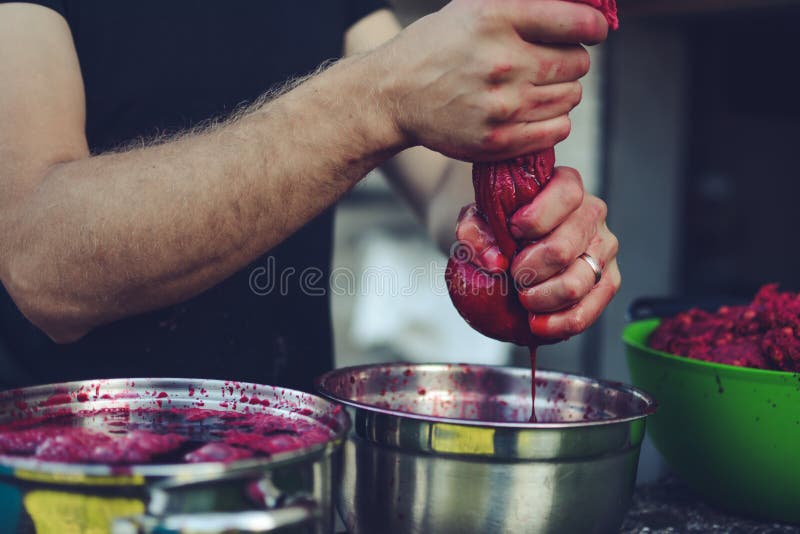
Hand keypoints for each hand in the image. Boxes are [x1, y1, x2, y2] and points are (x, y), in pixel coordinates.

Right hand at [374, 0, 607, 160]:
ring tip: (536, 88)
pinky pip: (558, 130)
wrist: (394, 95)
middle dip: (572, 60)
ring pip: (570, 97)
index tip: (594, 31)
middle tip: (551, 62)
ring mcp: (502, 105)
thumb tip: (580, 8)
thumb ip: (523, 5)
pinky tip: (534, 112)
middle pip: (578, 63)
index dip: (594, 27)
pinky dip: (554, 121)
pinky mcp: (499, 140)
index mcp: (496, 18)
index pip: (575, 21)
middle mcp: (502, 61)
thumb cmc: (436, 47)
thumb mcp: (473, 7)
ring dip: (562, 91)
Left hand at [455, 167, 620, 338]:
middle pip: (562, 249)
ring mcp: (604, 249)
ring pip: (575, 284)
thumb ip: (475, 231)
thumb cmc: (501, 227)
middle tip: (513, 275)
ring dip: (540, 298)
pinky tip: (538, 323)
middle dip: (527, 271)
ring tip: (523, 297)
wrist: (513, 248)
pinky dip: (559, 323)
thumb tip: (496, 262)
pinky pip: (589, 311)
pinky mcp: (608, 281)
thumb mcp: (478, 219)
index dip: (535, 220)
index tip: (512, 233)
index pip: (566, 195)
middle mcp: (592, 214)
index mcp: (566, 187)